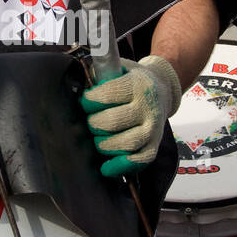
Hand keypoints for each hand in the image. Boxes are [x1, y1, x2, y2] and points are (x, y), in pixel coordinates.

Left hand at [80, 55, 180, 177]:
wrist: (161, 89)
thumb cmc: (131, 81)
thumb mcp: (118, 69)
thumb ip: (99, 76)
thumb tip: (75, 88)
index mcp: (137, 84)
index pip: (106, 95)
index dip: (89, 102)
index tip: (85, 103)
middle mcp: (148, 106)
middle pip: (112, 122)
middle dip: (94, 124)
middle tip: (91, 122)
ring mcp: (154, 127)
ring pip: (126, 143)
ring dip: (104, 144)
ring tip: (98, 139)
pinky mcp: (155, 144)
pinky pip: (140, 160)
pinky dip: (121, 166)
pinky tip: (106, 167)